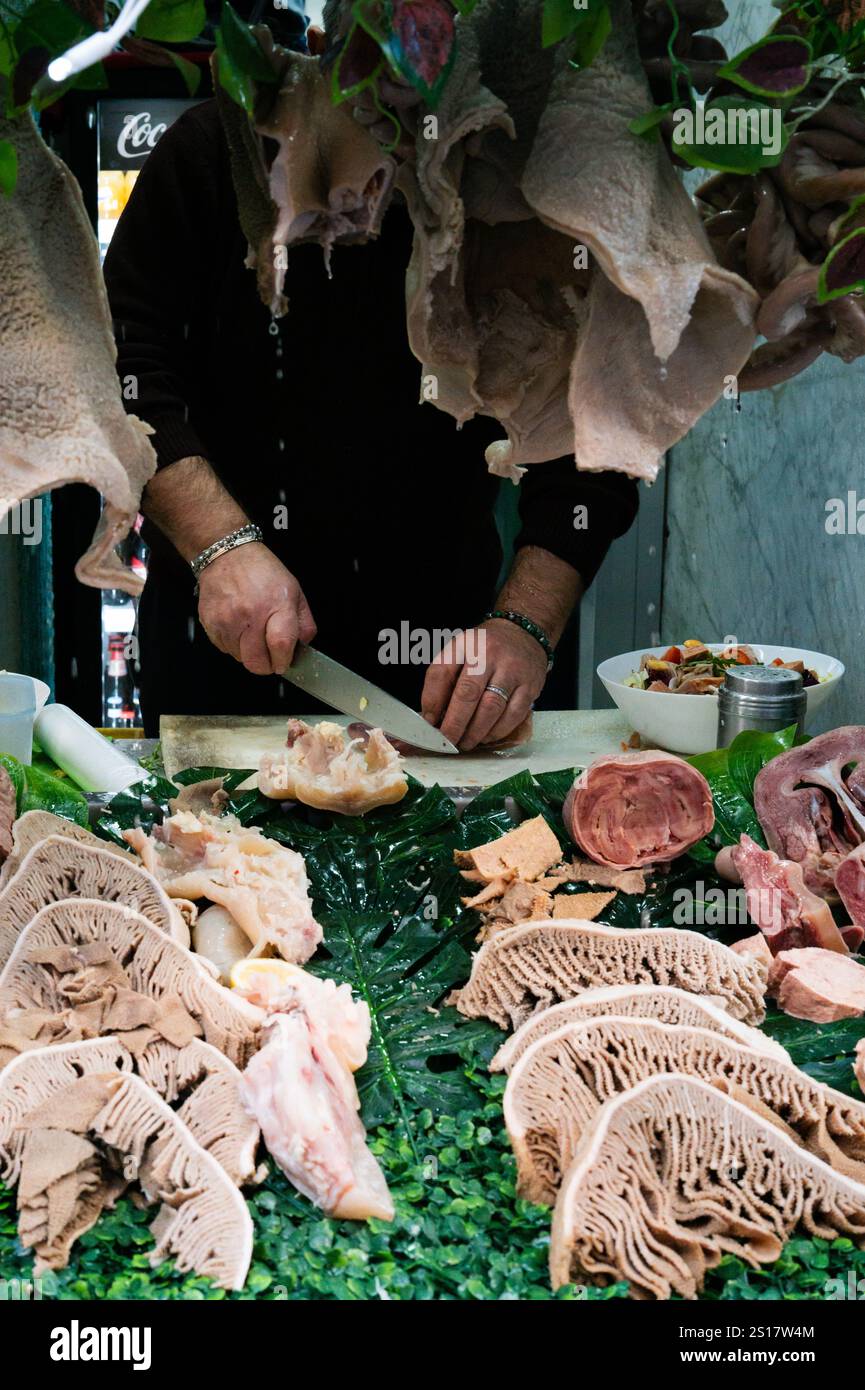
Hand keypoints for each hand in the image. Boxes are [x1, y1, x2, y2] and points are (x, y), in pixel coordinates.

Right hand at [197, 543, 316, 676]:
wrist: (227, 556)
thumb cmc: (262, 571)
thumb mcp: (295, 591)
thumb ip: (304, 623)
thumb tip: (303, 647)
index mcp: (276, 605)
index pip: (280, 646)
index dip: (283, 661)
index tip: (283, 662)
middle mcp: (250, 614)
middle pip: (256, 662)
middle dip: (266, 665)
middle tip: (269, 656)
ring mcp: (227, 620)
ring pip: (239, 658)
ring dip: (248, 653)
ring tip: (252, 633)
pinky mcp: (210, 624)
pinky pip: (224, 649)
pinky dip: (233, 645)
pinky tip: (238, 628)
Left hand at [421, 620, 548, 750]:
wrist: (524, 634)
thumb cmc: (485, 649)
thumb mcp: (459, 651)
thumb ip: (444, 679)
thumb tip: (432, 717)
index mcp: (465, 644)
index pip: (441, 672)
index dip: (432, 701)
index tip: (428, 722)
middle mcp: (489, 654)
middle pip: (467, 694)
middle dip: (454, 724)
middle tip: (446, 742)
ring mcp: (513, 670)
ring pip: (491, 708)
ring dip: (475, 732)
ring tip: (464, 743)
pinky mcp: (530, 686)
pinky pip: (513, 715)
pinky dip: (497, 731)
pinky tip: (486, 737)